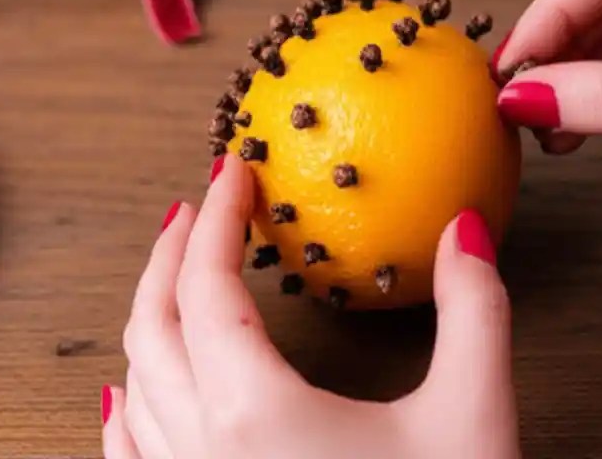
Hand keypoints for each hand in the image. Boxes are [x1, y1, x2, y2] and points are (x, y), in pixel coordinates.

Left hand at [102, 155, 519, 458]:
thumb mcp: (472, 418)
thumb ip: (474, 313)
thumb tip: (463, 232)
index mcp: (255, 414)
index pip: (208, 283)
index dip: (219, 217)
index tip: (232, 172)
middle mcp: (200, 453)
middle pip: (152, 325)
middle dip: (171, 254)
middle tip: (199, 206)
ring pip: (133, 386)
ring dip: (147, 318)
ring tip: (173, 275)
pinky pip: (131, 455)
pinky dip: (127, 405)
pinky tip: (129, 395)